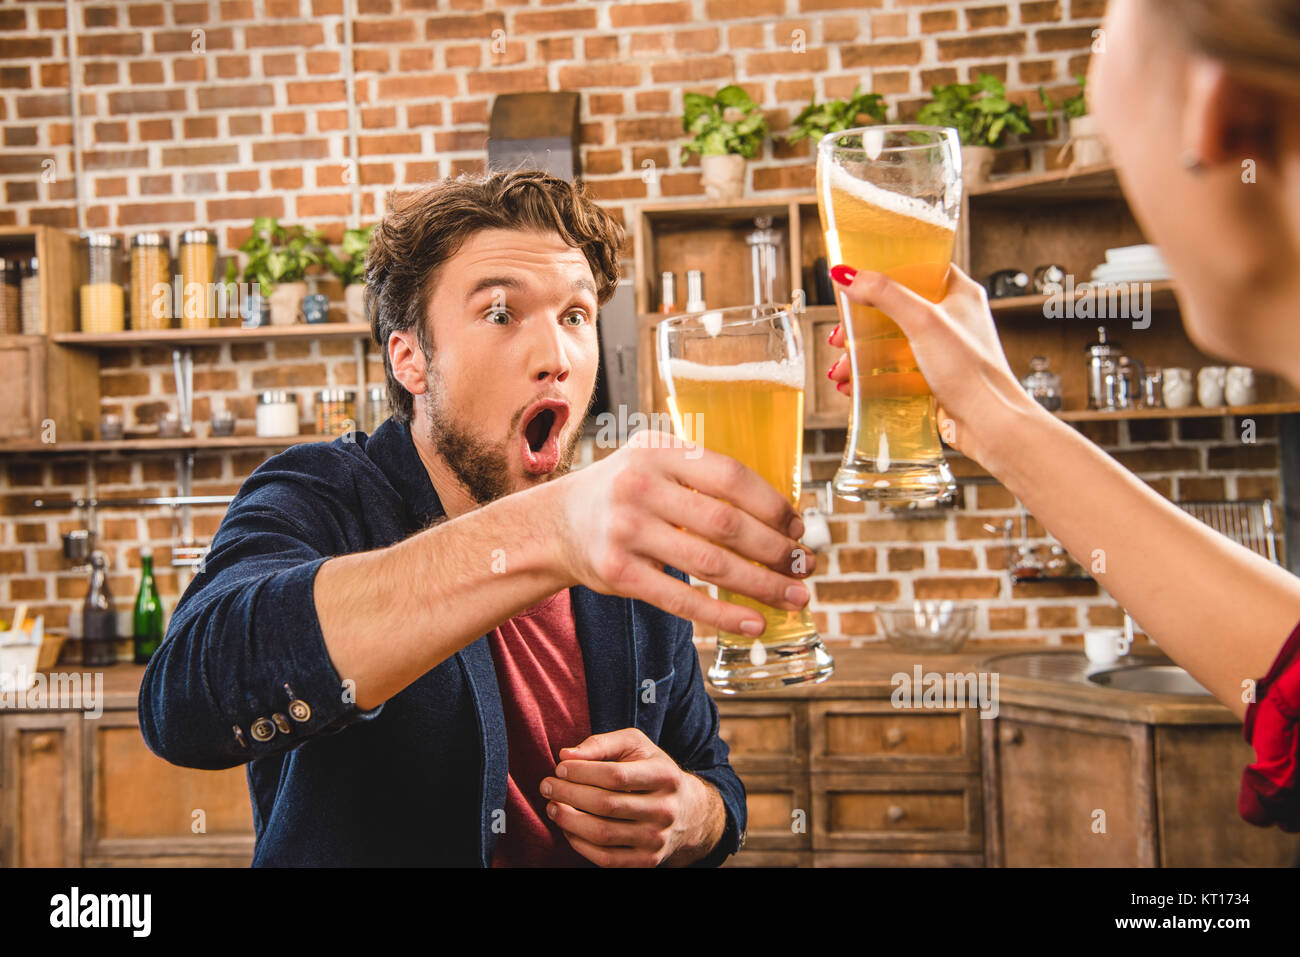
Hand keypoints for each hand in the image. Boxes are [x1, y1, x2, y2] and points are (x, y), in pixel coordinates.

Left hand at [540, 728, 722, 867]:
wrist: (687, 811)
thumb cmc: (651, 769)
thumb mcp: (635, 745)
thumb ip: (601, 744)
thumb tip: (566, 755)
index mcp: (665, 776)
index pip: (616, 776)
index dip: (582, 772)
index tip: (560, 767)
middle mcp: (665, 810)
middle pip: (606, 805)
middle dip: (568, 795)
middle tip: (547, 786)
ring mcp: (657, 839)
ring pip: (603, 834)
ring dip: (568, 820)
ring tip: (552, 806)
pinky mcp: (646, 862)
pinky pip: (605, 858)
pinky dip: (579, 844)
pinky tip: (567, 828)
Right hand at [546, 428, 813, 637]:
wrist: (557, 523)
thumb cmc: (624, 490)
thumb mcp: (653, 458)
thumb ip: (702, 471)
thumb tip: (779, 511)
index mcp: (659, 453)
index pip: (730, 476)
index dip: (772, 504)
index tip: (797, 528)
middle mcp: (640, 488)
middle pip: (726, 524)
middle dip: (775, 550)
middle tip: (805, 566)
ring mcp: (627, 532)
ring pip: (710, 564)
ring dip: (761, 585)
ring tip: (795, 596)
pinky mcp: (618, 573)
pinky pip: (681, 599)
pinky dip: (723, 615)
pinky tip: (755, 623)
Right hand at [826, 263, 1033, 462]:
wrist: (991, 425)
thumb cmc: (971, 370)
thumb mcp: (923, 322)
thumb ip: (884, 294)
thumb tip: (847, 275)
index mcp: (959, 294)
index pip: (920, 268)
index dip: (887, 272)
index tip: (859, 280)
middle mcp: (954, 319)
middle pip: (897, 310)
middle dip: (863, 325)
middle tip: (840, 335)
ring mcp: (945, 351)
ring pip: (894, 344)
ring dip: (862, 356)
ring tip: (841, 370)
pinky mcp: (937, 379)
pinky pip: (899, 373)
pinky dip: (874, 379)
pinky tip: (853, 387)